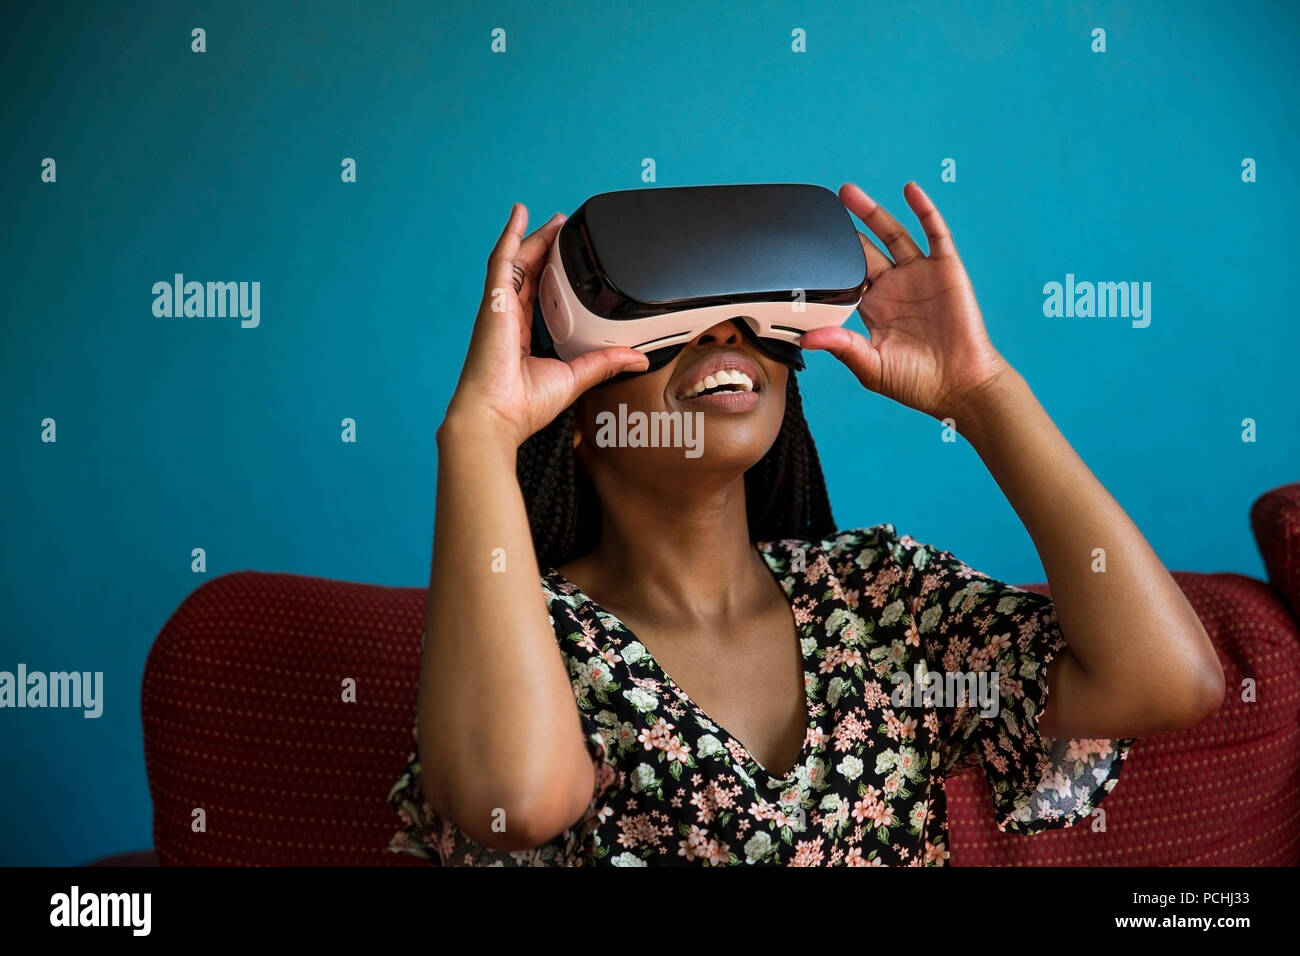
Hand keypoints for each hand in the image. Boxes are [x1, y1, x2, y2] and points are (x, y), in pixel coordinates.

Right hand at [444, 203, 648, 446]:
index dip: (550, 276)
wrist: (496, 415)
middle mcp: (509, 319)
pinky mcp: (495, 302)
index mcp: (524, 336)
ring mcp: (499, 308)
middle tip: (563, 229)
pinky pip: (502, 260)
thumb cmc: (522, 406)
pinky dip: (510, 235)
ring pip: (518, 261)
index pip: (537, 296)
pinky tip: (518, 215)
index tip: (566, 262)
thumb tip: (635, 359)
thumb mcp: (575, 378)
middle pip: (528, 273)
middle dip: (545, 248)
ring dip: (534, 237)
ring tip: (551, 218)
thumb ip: (603, 364)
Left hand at [799, 181, 1011, 422]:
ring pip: (893, 235)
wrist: (961, 385)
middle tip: (825, 208)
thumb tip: (806, 339)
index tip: (805, 247)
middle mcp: (895, 287)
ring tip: (849, 193)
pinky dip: (923, 210)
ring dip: (873, 212)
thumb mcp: (871, 366)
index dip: (829, 261)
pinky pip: (935, 233)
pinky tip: (909, 190)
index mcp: (874, 308)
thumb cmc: (918, 383)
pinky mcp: (946, 269)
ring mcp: (920, 275)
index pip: (846, 276)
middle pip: (864, 249)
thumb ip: (841, 346)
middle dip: (845, 229)